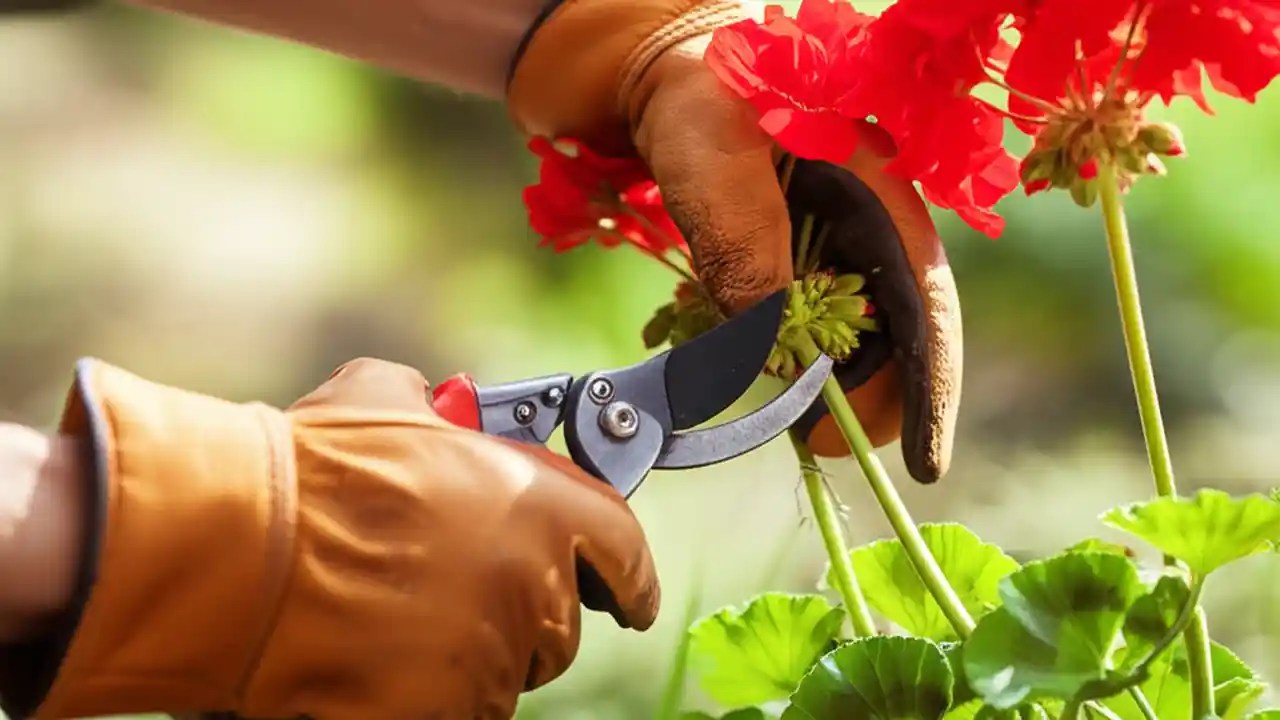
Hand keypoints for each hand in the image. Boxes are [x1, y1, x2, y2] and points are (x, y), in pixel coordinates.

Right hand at [17, 358, 656, 719]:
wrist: (237, 546)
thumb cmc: (312, 468)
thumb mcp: (385, 400)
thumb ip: (439, 405)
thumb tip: (438, 400)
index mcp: (542, 505)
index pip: (623, 549)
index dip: (628, 575)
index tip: (630, 595)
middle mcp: (533, 585)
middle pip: (560, 619)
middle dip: (522, 605)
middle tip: (456, 585)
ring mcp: (492, 657)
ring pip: (508, 669)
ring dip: (472, 648)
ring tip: (396, 613)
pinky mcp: (446, 710)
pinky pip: (461, 707)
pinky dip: (432, 688)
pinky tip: (379, 655)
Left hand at [508, 0, 961, 481]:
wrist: (669, 76)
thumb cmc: (701, 97)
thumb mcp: (717, 159)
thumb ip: (743, 238)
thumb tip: (767, 342)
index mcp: (881, 196)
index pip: (927, 304)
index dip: (930, 388)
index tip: (925, 464)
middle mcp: (869, 232)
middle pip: (893, 337)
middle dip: (865, 399)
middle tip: (811, 440)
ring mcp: (834, 251)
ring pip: (849, 339)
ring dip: (822, 384)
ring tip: (784, 415)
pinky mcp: (795, 265)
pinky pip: (802, 327)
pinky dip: (786, 360)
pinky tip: (760, 370)